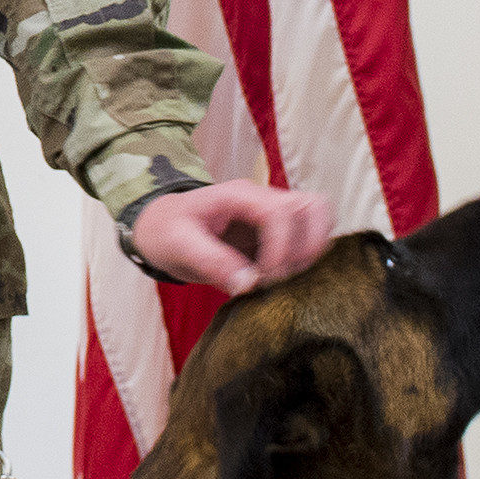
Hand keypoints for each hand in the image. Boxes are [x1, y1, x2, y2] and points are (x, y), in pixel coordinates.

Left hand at [128, 181, 336, 294]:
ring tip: (284, 277)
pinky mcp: (276, 232)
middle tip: (281, 277)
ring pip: (318, 216)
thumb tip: (249, 283)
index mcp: (238, 195)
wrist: (160, 227)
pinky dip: (305, 256)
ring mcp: (273, 214)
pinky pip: (308, 236)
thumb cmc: (166, 231)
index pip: (281, 212)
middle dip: (306, 246)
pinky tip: (280, 277)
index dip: (282, 248)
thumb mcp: (178, 246)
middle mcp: (262, 199)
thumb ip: (211, 262)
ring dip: (311, 250)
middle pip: (313, 206)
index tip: (265, 277)